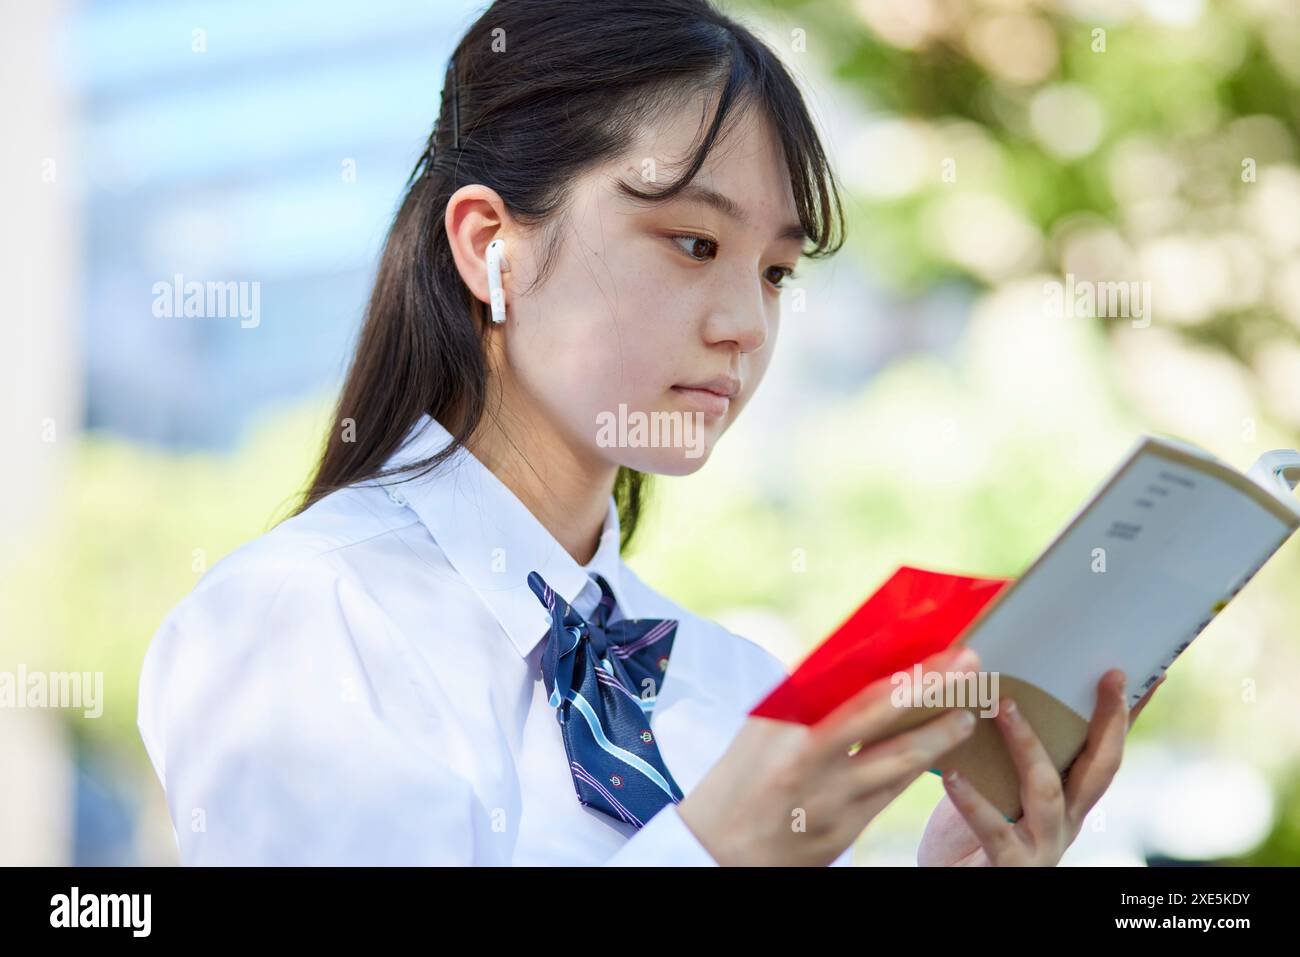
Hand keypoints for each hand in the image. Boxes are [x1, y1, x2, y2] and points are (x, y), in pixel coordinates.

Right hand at [677, 645, 982, 865]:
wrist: (720, 852)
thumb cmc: (738, 779)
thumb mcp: (760, 729)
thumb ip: (806, 698)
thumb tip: (855, 661)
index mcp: (785, 727)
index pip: (850, 688)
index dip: (899, 668)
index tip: (934, 646)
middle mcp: (810, 761)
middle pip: (882, 715)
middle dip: (932, 686)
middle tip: (970, 664)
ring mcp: (832, 799)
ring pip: (900, 759)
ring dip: (940, 732)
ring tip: (968, 712)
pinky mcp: (847, 830)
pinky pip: (892, 791)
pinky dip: (918, 765)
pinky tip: (939, 749)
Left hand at [917, 670, 1164, 866]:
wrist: (954, 881)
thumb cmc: (972, 829)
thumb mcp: (998, 784)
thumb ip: (1009, 749)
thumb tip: (1005, 687)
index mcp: (1068, 800)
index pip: (1105, 752)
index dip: (1124, 716)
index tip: (1134, 671)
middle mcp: (1065, 822)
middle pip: (1099, 769)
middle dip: (1110, 721)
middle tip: (1109, 677)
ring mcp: (1042, 846)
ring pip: (1046, 790)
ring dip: (1027, 744)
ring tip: (1004, 705)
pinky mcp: (1009, 865)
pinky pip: (994, 830)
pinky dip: (973, 800)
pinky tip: (952, 774)